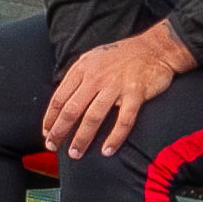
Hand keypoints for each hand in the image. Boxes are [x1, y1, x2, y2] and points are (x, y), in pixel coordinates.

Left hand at [42, 21, 194, 158]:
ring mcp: (116, 86)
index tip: (46, 133)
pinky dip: (115, 138)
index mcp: (83, 69)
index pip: (60, 97)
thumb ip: (79, 76)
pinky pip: (123, 121)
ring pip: (93, 117)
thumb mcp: (94, 58)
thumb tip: (63, 99)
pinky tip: (107, 151)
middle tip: (53, 147)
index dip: (50, 118)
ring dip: (82, 138)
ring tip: (75, 153)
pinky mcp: (135, 94)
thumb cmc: (123, 55)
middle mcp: (96, 78)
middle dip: (60, 131)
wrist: (156, 48)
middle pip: (72, 110)